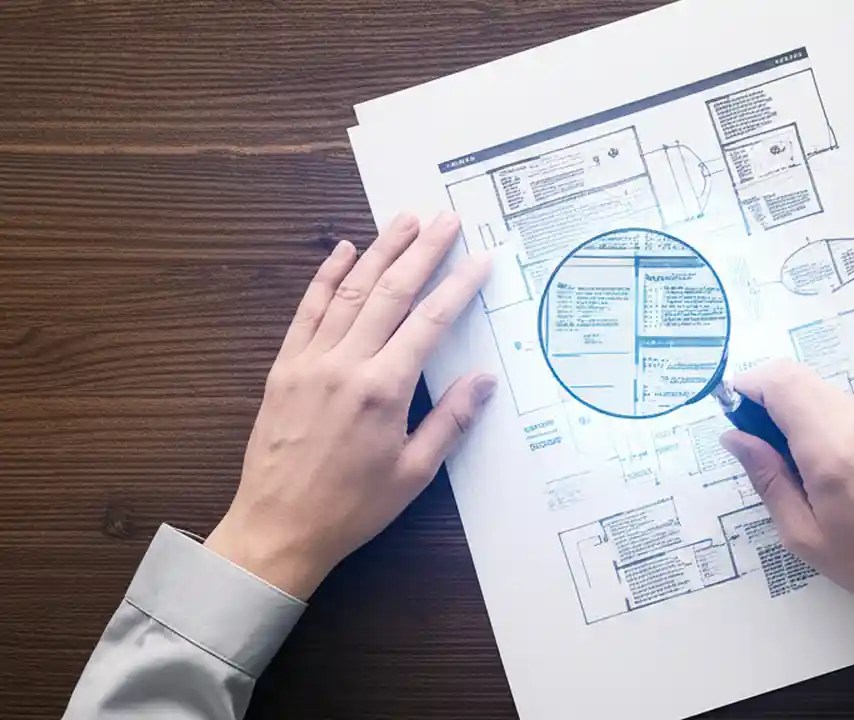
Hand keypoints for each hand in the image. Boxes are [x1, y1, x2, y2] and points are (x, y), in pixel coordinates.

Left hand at [205, 212, 494, 598]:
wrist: (278, 529)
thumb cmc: (352, 508)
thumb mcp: (414, 472)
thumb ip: (450, 420)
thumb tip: (484, 378)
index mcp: (383, 391)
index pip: (429, 322)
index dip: (458, 286)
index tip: (480, 259)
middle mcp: (345, 365)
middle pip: (391, 293)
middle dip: (422, 252)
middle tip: (446, 220)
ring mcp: (310, 362)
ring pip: (350, 292)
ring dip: (379, 252)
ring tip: (405, 221)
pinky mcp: (284, 368)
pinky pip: (307, 311)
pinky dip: (326, 278)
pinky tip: (343, 251)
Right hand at [720, 360, 853, 683]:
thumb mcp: (803, 533)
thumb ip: (766, 477)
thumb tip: (734, 437)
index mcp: (831, 446)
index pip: (779, 381)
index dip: (746, 386)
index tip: (731, 414)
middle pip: (796, 378)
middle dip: (766, 400)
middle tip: (758, 446)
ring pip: (818, 390)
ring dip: (795, 412)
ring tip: (796, 467)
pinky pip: (843, 404)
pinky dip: (821, 420)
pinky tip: (827, 465)